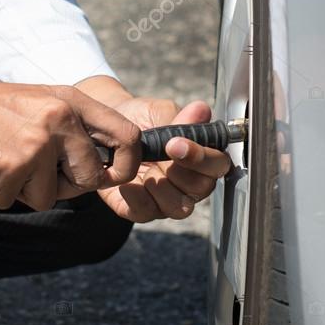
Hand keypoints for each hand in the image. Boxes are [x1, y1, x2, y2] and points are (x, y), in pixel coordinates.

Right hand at [0, 8, 141, 210]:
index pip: (127, 136)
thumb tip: (107, 172)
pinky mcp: (7, 171)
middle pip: (89, 179)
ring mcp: (33, 147)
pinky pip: (15, 201)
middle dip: (67, 185)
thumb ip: (76, 129)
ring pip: (49, 197)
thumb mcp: (44, 102)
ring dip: (27, 188)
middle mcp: (59, 122)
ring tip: (4, 156)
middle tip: (36, 167)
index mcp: (72, 102)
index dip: (126, 164)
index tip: (112, 175)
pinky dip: (0, 191)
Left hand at [75, 81, 231, 221]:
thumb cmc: (140, 119)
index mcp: (200, 157)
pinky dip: (135, 199)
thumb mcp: (159, 112)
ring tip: (145, 169)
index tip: (176, 143)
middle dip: (181, 172)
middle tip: (161, 155)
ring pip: (179, 207)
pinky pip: (146, 213)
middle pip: (201, 189)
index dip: (202, 157)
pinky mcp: (142, 209)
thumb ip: (181, 118)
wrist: (107, 128)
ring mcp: (167, 198)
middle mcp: (188, 182)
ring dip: (162, 189)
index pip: (217, 165)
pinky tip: (125, 183)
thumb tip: (201, 111)